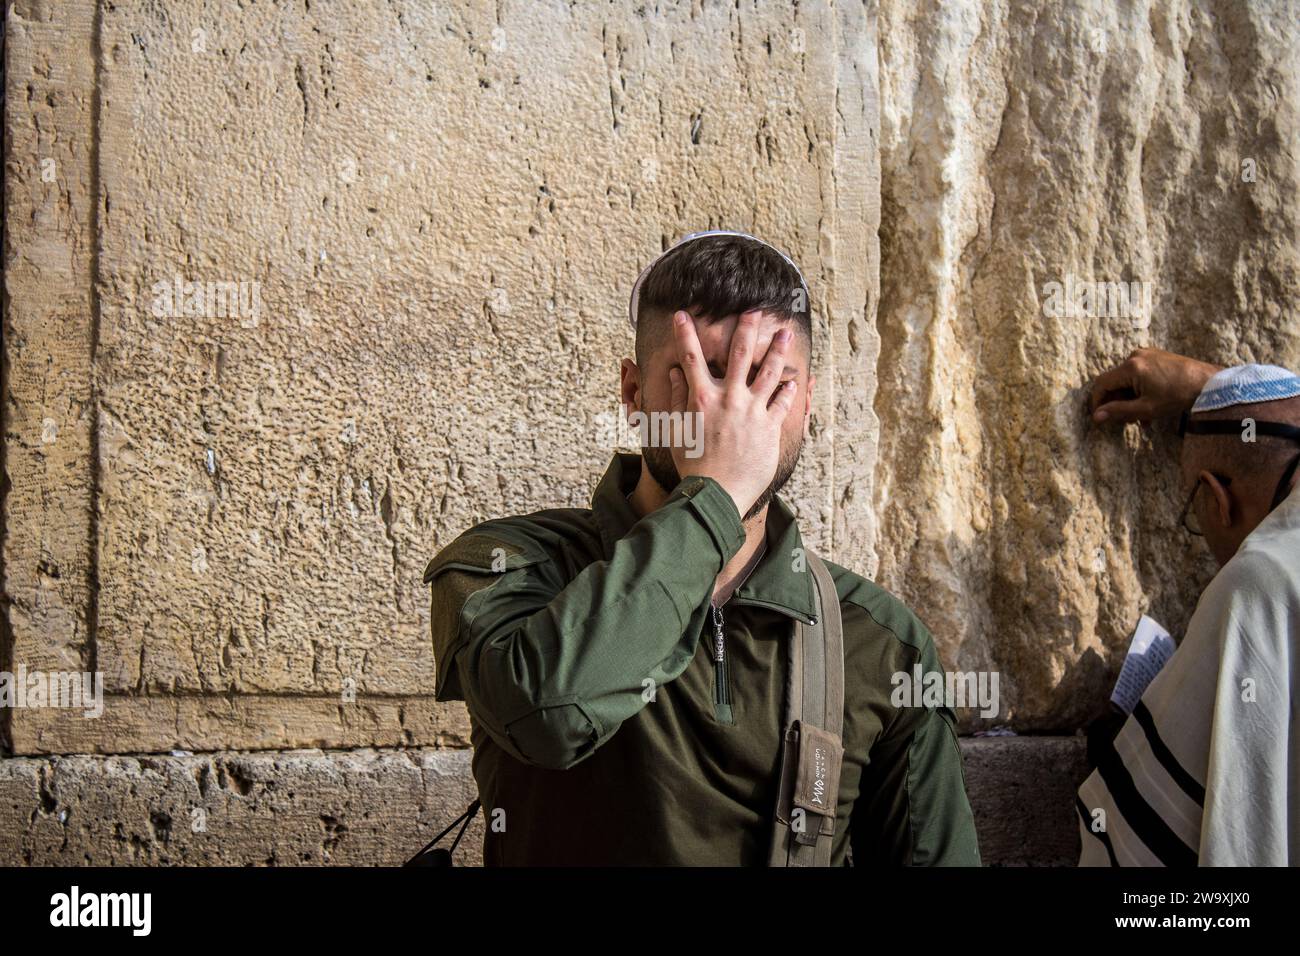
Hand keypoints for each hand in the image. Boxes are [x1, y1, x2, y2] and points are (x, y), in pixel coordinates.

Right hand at [668, 310, 798, 516]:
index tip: (682, 314)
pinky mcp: (769, 427)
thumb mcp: (674, 431)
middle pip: (740, 354)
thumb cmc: (692, 465)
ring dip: (778, 351)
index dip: (685, 333)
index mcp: (702, 398)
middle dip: (747, 328)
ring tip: (786, 334)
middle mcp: (729, 398)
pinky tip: (793, 382)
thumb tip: (675, 374)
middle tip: (755, 310)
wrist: (717, 493)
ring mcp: (752, 411)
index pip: (691, 357)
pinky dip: (788, 391)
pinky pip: (782, 403)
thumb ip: (675, 399)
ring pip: (769, 373)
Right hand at [1089, 348, 1221, 423]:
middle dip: (1117, 402)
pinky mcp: (1156, 356)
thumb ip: (1118, 411)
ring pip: (1127, 380)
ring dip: (1130, 399)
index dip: (1097, 401)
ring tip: (1141, 417)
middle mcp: (1136, 356)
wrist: (1208, 383)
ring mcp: (1147, 354)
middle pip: (1115, 382)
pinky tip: (1149, 405)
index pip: (1102, 384)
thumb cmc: (1178, 396)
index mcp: (1131, 367)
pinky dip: (1139, 390)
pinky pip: (1139, 374)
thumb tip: (1096, 417)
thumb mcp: (1146, 408)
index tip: (1099, 417)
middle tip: (1125, 421)